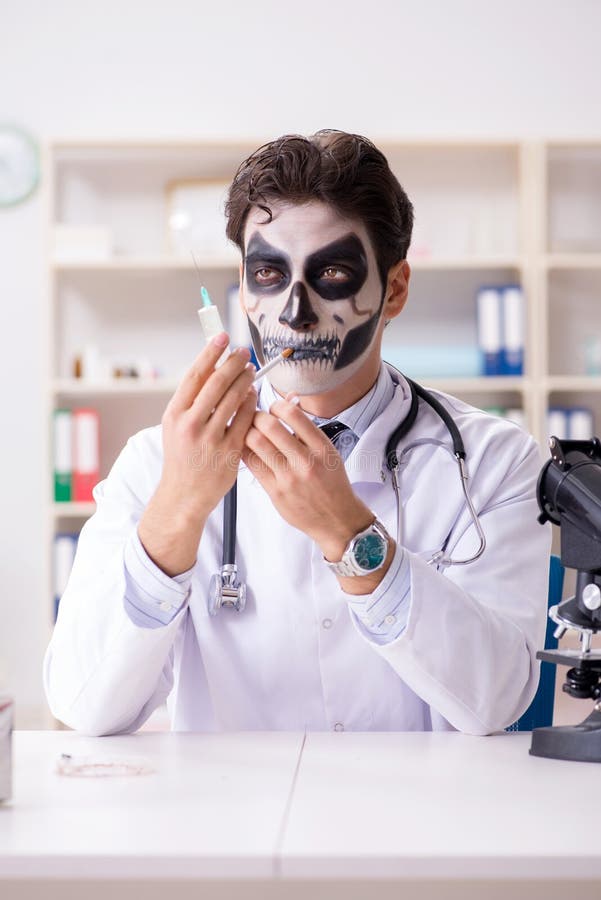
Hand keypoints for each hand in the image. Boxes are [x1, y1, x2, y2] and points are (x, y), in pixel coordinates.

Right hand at [138, 333, 256, 575]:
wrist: (184, 494)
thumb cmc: (182, 455)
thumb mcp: (176, 425)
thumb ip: (191, 400)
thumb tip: (211, 365)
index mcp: (174, 414)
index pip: (195, 375)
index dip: (210, 353)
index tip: (222, 337)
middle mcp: (190, 424)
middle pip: (216, 383)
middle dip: (233, 363)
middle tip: (244, 352)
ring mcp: (210, 439)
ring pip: (234, 399)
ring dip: (245, 380)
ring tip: (251, 370)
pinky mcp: (228, 452)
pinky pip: (245, 420)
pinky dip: (251, 403)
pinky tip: (254, 394)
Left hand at [242, 396, 373, 561]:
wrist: (337, 520)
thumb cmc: (332, 484)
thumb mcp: (328, 452)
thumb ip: (306, 429)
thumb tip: (289, 399)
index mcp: (322, 447)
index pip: (293, 414)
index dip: (276, 405)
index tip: (273, 408)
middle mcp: (306, 461)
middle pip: (269, 425)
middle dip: (257, 416)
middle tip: (256, 419)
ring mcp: (289, 478)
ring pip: (256, 443)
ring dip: (248, 432)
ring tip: (250, 433)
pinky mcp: (275, 492)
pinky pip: (252, 464)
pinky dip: (245, 451)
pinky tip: (248, 449)